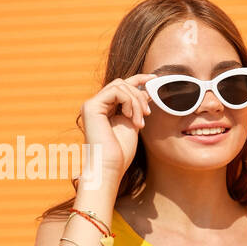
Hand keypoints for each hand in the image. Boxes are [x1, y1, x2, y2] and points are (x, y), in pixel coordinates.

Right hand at [77, 73, 154, 191]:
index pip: (122, 86)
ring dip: (136, 102)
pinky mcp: (91, 106)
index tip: (155, 79)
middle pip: (122, 83)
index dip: (139, 79)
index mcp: (106, 108)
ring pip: (120, 86)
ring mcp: (92, 104)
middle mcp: (97, 104)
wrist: (110, 167)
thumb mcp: (134, 123)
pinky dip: (129, 102)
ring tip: (140, 122)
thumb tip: (147, 91)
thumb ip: (138, 107)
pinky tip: (131, 118)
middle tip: (147, 114)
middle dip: (139, 95)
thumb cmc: (121, 152)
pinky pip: (116, 91)